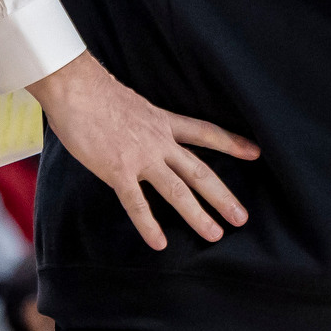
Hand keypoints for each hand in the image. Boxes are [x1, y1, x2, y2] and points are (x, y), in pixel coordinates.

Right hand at [29, 50, 259, 249]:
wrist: (76, 87)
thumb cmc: (96, 92)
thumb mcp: (133, 104)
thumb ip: (143, 123)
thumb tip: (140, 132)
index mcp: (164, 121)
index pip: (206, 132)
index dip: (232, 143)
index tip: (255, 152)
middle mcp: (159, 141)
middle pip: (199, 171)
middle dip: (222, 196)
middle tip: (242, 218)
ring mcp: (141, 157)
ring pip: (177, 191)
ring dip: (198, 215)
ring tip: (215, 234)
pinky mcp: (118, 170)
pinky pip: (137, 203)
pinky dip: (149, 225)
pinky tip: (160, 242)